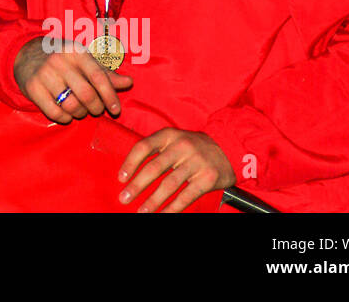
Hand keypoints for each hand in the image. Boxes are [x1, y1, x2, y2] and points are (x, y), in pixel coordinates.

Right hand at [14, 37, 132, 122]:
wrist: (26, 54)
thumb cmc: (63, 60)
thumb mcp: (84, 61)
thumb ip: (106, 73)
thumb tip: (129, 82)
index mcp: (77, 52)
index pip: (98, 77)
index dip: (110, 96)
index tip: (116, 110)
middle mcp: (60, 61)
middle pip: (86, 94)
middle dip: (96, 108)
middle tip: (96, 110)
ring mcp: (44, 74)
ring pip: (71, 105)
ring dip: (80, 114)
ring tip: (81, 110)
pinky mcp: (32, 87)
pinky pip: (54, 112)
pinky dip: (64, 118)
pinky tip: (66, 113)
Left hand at [117, 127, 234, 212]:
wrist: (228, 147)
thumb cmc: (193, 146)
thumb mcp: (174, 140)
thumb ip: (156, 150)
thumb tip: (131, 171)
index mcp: (168, 135)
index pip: (143, 147)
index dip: (130, 164)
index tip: (121, 178)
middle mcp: (181, 146)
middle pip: (154, 168)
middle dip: (137, 186)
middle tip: (124, 198)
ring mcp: (195, 162)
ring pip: (169, 184)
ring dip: (153, 200)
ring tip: (142, 211)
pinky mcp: (207, 177)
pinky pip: (187, 195)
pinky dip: (173, 207)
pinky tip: (163, 214)